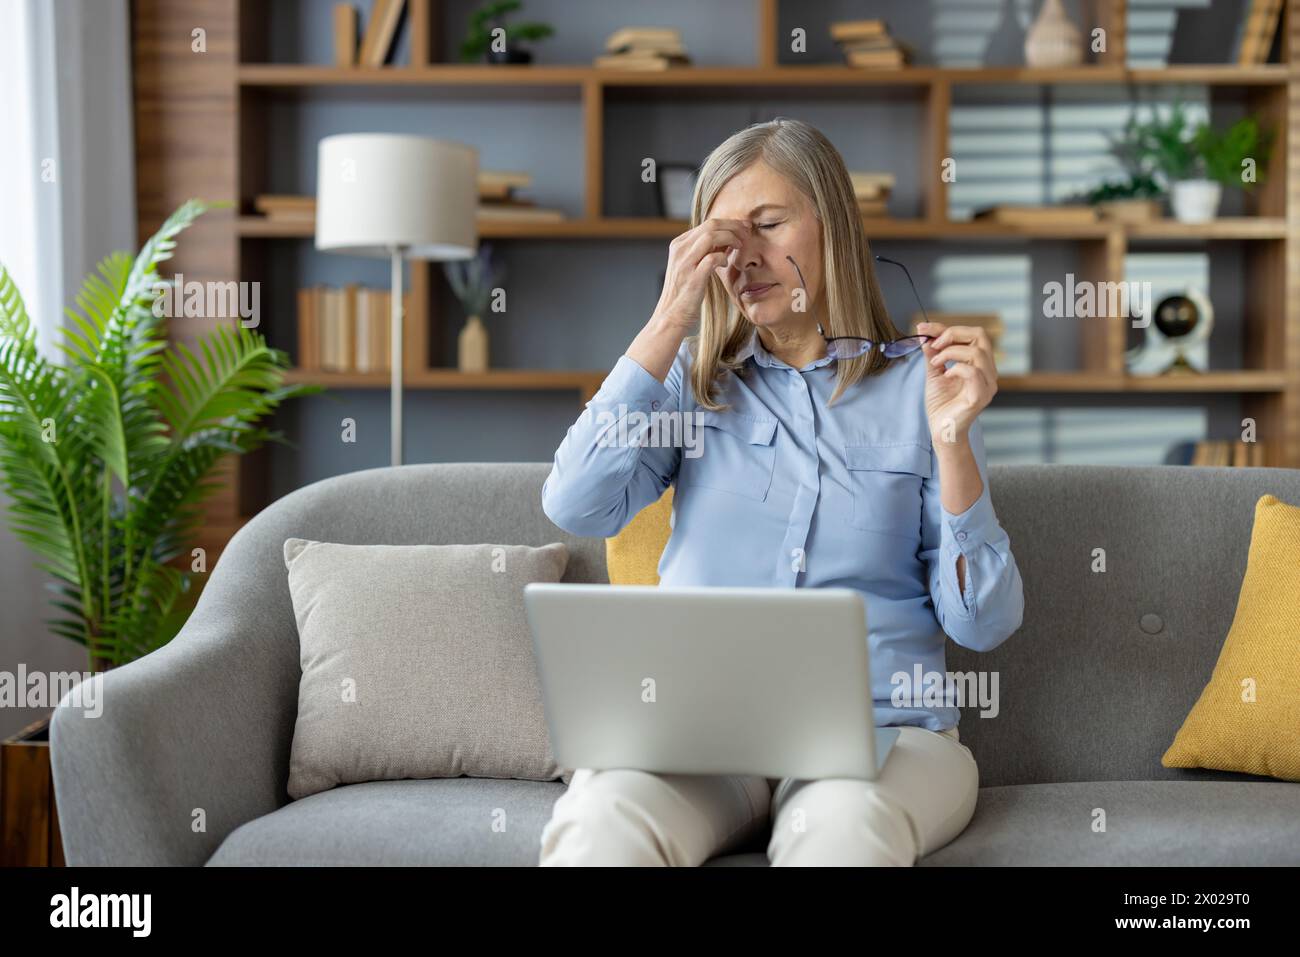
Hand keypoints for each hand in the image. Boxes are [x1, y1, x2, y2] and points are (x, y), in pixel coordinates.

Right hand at [650, 218, 752, 332]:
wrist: (670, 317)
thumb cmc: (684, 294)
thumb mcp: (692, 266)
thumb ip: (705, 251)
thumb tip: (727, 238)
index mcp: (679, 244)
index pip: (707, 224)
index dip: (729, 223)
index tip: (743, 229)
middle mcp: (680, 250)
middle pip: (711, 225)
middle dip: (734, 226)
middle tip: (748, 232)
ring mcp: (685, 263)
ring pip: (711, 236)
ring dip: (731, 238)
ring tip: (740, 245)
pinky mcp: (693, 278)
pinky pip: (713, 258)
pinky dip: (723, 258)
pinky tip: (726, 265)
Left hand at [918, 321, 997, 445]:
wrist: (941, 431)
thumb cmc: (941, 404)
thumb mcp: (934, 373)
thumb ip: (933, 353)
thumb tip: (924, 333)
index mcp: (981, 364)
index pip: (972, 334)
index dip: (946, 328)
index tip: (922, 328)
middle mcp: (989, 372)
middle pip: (981, 335)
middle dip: (952, 334)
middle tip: (933, 344)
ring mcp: (988, 384)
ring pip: (977, 352)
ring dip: (950, 352)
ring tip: (935, 363)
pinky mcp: (980, 396)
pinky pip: (972, 372)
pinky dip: (955, 369)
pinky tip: (945, 376)